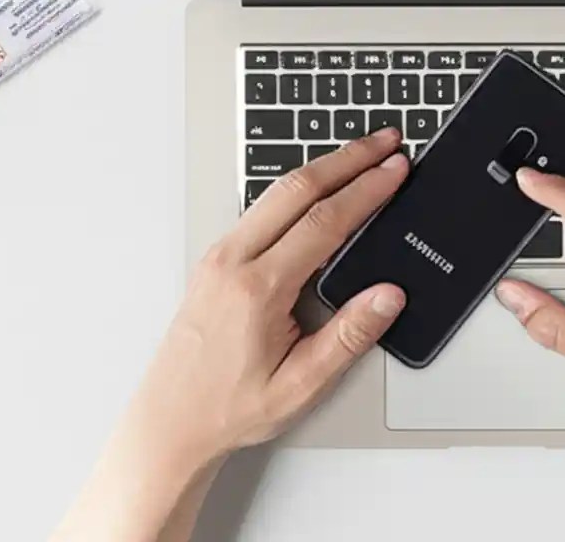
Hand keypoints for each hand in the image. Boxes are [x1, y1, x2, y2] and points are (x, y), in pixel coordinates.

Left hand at [128, 128, 409, 465]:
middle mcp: (232, 262)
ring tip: (360, 155)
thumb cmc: (226, 408)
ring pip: (276, 194)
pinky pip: (261, 211)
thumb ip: (348, 337)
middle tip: (386, 140)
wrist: (168, 423)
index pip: (325, 223)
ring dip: (323, 168)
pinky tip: (318, 189)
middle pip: (298, 189)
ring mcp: (218, 258)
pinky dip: (298, 190)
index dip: (367, 190)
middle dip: (349, 158)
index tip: (396, 169)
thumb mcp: (299, 385)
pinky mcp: (214, 263)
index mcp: (257, 289)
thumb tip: (387, 296)